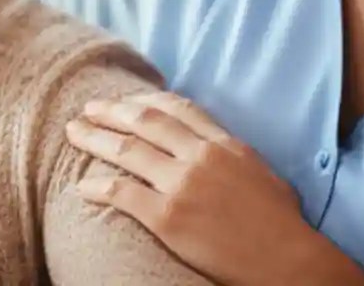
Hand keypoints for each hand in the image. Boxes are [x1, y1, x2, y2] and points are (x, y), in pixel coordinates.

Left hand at [66, 92, 363, 285]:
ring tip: (74, 133)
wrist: (288, 263)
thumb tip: (209, 144)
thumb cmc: (282, 224)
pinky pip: (121, 194)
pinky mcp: (168, 218)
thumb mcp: (261, 172)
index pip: (176, 108)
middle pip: (143, 122)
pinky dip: (97, 186)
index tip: (123, 101)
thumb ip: (230, 153)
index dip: (143, 100)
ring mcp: (182, 186)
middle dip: (110, 112)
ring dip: (94, 139)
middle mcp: (200, 157)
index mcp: (224, 144)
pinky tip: (82, 186)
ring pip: (126, 151)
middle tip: (88, 109)